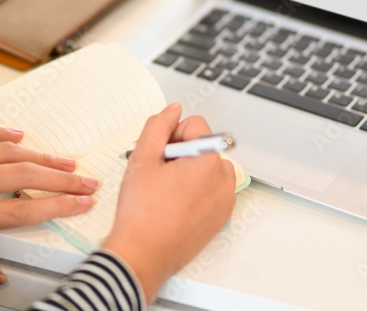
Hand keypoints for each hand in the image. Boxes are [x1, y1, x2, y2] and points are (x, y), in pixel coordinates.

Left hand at [0, 109, 97, 283]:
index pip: (19, 209)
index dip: (55, 207)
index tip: (79, 204)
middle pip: (24, 177)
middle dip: (62, 180)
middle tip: (87, 182)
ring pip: (9, 153)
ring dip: (42, 157)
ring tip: (67, 162)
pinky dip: (4, 134)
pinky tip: (20, 136)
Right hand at [102, 103, 236, 301]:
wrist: (143, 255)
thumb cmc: (141, 213)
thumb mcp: (142, 158)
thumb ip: (158, 125)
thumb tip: (174, 110)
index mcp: (209, 161)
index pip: (195, 125)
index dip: (171, 136)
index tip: (159, 155)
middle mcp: (224, 179)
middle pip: (203, 147)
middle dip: (180, 155)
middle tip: (159, 176)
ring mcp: (225, 200)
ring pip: (207, 168)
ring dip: (188, 173)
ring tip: (166, 192)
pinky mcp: (222, 217)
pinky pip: (211, 190)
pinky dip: (195, 191)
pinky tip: (174, 205)